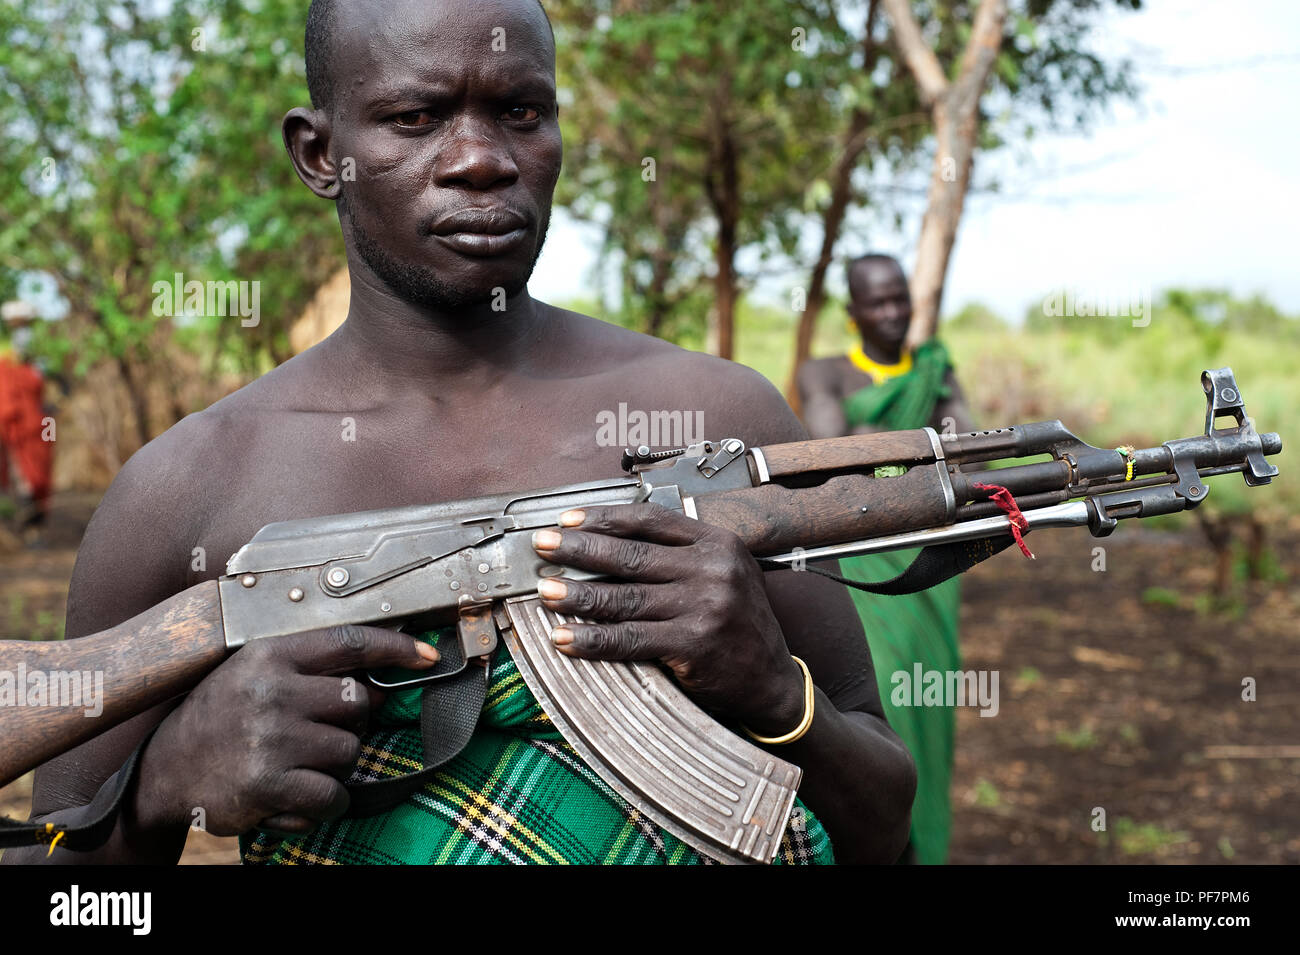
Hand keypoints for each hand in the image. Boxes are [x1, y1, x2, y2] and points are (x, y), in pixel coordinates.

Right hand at [134, 625, 437, 836]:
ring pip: (350, 751)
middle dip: (349, 724)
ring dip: (334, 766)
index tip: (429, 656)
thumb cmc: (220, 718)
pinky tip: (295, 795)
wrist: (164, 773)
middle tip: (314, 734)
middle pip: (359, 703)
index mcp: (270, 655)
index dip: (396, 649)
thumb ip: (312, 669)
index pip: (349, 643)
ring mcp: (271, 737)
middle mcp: (271, 690)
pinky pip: (333, 795)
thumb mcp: (256, 675)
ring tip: (295, 764)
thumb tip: (383, 683)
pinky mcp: (269, 783)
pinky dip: (324, 803)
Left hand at [531, 503, 804, 734]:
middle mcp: (713, 570)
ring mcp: (705, 607)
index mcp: (717, 543)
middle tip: (542, 546)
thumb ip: (680, 554)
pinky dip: (593, 639)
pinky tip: (565, 637)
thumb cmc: (737, 624)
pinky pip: (631, 639)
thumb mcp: (723, 573)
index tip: (568, 520)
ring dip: (578, 594)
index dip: (605, 518)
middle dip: (579, 549)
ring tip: (546, 591)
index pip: (651, 520)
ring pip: (626, 598)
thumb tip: (609, 541)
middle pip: (632, 555)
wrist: (773, 679)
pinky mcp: (694, 645)